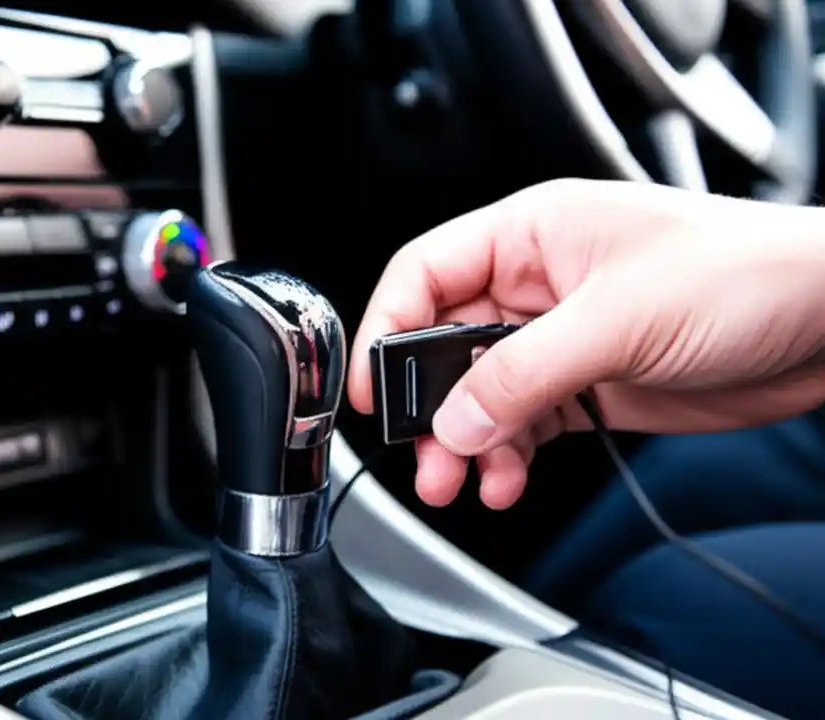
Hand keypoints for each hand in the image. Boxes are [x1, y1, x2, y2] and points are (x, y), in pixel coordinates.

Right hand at [348, 179, 824, 509]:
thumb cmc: (747, 272)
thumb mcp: (619, 319)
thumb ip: (524, 373)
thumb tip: (456, 419)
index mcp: (530, 233)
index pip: (425, 274)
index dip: (386, 328)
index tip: (371, 387)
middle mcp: (536, 283)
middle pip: (445, 344)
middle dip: (428, 405)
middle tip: (423, 454)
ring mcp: (561, 337)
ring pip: (480, 393)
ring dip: (465, 441)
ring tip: (458, 481)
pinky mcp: (588, 383)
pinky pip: (523, 422)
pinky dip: (509, 455)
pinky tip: (508, 479)